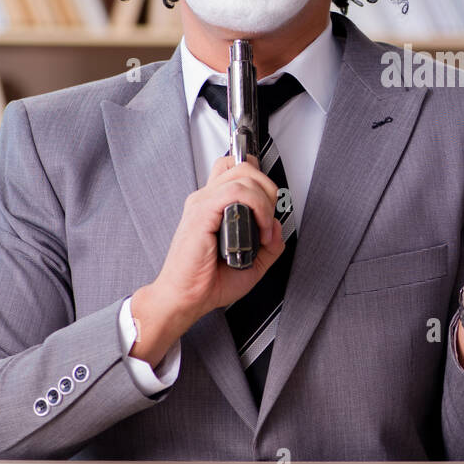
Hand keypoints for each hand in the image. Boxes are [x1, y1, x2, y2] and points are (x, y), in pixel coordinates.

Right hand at [129, 154, 285, 364]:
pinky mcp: (202, 213)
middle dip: (268, 187)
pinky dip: (258, 207)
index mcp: (213, 205)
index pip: (234, 168)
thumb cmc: (206, 281)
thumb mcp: (252, 263)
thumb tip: (278, 227)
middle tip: (270, 216)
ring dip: (265, 200)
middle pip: (243, 165)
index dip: (258, 177)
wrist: (185, 298)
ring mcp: (203, 203)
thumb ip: (269, 243)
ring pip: (244, 175)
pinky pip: (236, 192)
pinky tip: (261, 230)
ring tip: (265, 228)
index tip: (270, 203)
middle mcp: (207, 199)